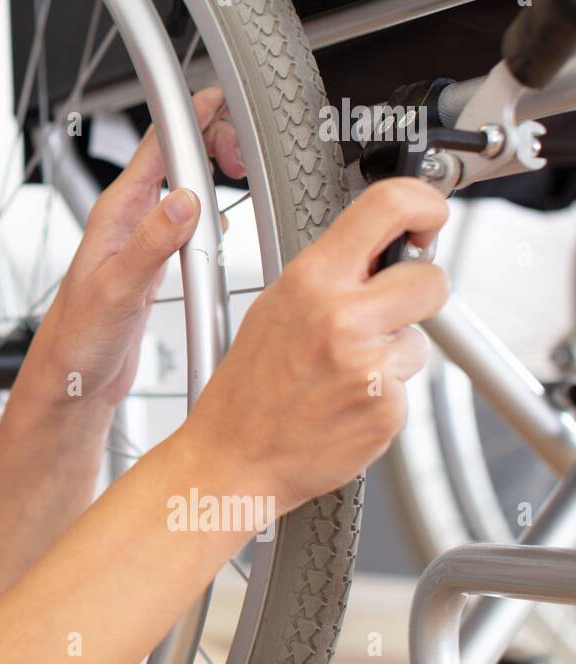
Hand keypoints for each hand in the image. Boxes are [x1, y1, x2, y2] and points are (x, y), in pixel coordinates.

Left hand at [14, 86, 242, 408]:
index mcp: (116, 214)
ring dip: (213, 177)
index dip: (189, 117)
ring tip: (241, 175)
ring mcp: (142, 240)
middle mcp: (129, 220)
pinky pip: (188, 224)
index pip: (156, 148)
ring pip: (185, 189)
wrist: (71, 380)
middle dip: (211, 144)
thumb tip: (185, 202)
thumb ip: (151, 245)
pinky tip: (222, 228)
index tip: (220, 97)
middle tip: (243, 156)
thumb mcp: (117, 290)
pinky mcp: (153, 263)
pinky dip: (211, 216)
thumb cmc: (78, 339)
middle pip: (175, 159)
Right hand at [182, 176, 451, 512]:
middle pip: (430, 279)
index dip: (424, 205)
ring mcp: (368, 365)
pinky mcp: (387, 409)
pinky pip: (407, 386)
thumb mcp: (274, 308)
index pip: (388, 206)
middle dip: (418, 294)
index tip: (427, 220)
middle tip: (386, 312)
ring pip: (420, 339)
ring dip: (394, 354)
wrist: (232, 457)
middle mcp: (341, 316)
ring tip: (342, 372)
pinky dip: (383, 395)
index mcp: (309, 281)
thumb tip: (383, 250)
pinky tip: (343, 402)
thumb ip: (330, 276)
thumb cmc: (248, 388)